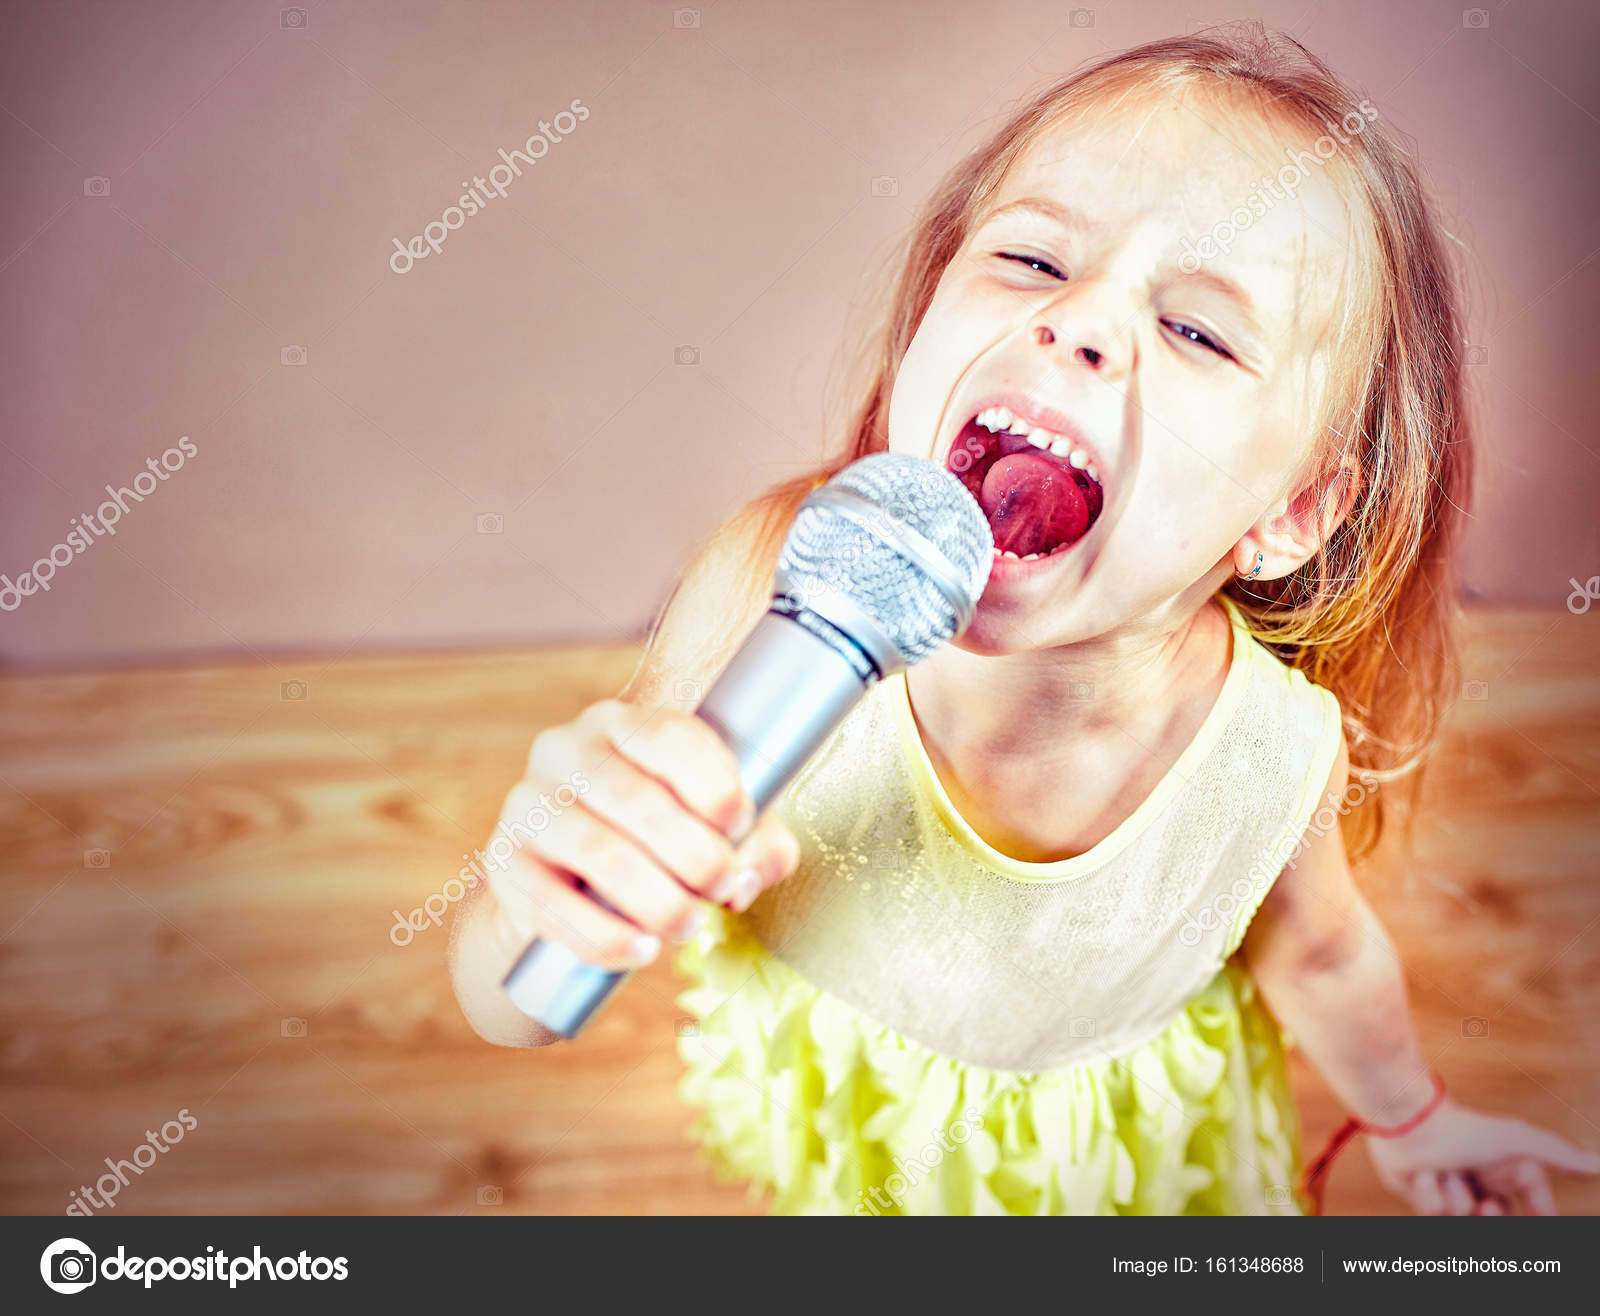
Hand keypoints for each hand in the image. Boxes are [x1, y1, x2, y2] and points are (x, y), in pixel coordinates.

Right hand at [483, 698, 800, 970]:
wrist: (569, 876)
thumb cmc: (660, 840)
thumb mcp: (716, 829)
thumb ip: (756, 846)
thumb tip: (746, 880)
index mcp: (621, 723)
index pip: (667, 737)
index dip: (713, 785)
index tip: (741, 825)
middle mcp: (565, 751)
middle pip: (636, 800)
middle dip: (694, 853)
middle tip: (723, 887)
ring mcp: (528, 805)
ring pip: (598, 852)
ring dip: (655, 899)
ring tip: (690, 924)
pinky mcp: (505, 863)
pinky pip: (554, 905)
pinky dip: (605, 936)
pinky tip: (642, 951)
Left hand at [1367, 1099, 1599, 1214]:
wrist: (1409, 1120)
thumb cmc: (1465, 1128)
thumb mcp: (1518, 1143)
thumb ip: (1560, 1156)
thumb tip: (1599, 1164)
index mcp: (1510, 1173)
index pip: (1538, 1210)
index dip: (1542, 1218)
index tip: (1543, 1222)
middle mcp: (1486, 1183)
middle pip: (1497, 1221)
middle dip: (1490, 1215)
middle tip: (1486, 1202)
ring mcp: (1457, 1190)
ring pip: (1463, 1218)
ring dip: (1455, 1196)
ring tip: (1447, 1170)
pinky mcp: (1426, 1195)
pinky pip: (1433, 1213)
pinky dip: (1429, 1193)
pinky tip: (1424, 1173)